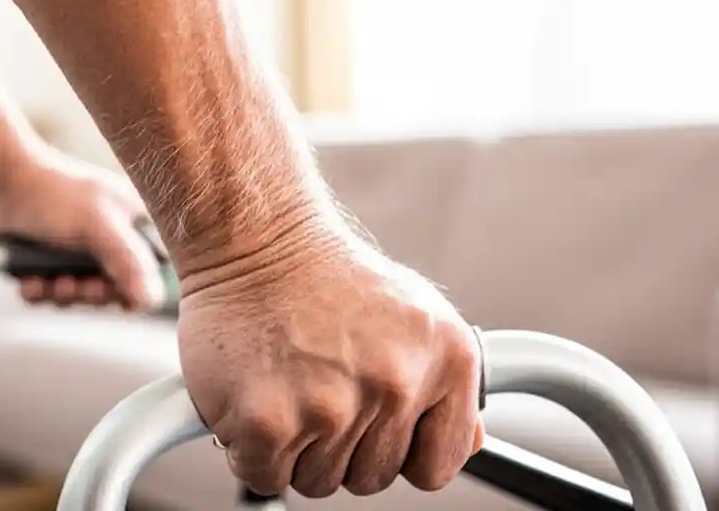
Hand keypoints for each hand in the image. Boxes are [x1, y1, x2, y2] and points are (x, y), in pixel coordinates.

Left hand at [0, 145, 163, 309]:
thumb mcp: (97, 227)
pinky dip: (39, 290)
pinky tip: (28, 280)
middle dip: (88, 294)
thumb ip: (129, 263)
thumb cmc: (50, 194)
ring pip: (79, 293)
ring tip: (46, 282)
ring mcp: (75, 246)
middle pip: (112, 288)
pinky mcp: (45, 256)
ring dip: (61, 295)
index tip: (113, 294)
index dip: (132, 288)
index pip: (150, 269)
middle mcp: (107, 234)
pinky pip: (50, 290)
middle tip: (71, 285)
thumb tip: (151, 302)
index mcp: (131, 220)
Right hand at [177, 211, 483, 497]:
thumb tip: (469, 442)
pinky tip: (254, 396)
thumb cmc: (324, 275)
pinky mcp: (269, 423)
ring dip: (294, 447)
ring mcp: (332, 407)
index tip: (373, 425)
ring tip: (286, 383)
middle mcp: (396, 385)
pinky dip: (250, 448)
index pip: (437, 465)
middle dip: (340, 445)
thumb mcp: (413, 314)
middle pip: (373, 477)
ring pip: (318, 481)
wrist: (255, 237)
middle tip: (315, 386)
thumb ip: (444, 385)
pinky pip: (265, 476)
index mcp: (448, 359)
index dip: (399, 451)